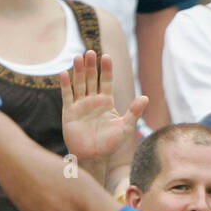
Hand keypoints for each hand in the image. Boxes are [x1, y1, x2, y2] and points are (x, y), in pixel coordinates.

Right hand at [60, 50, 147, 169]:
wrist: (93, 157)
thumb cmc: (109, 144)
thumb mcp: (124, 127)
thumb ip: (134, 112)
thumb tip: (146, 98)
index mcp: (106, 102)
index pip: (107, 81)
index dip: (106, 69)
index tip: (106, 57)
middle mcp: (92, 100)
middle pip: (92, 79)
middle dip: (91, 66)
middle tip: (90, 52)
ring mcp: (80, 105)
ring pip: (79, 84)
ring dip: (78, 71)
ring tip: (79, 57)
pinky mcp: (69, 112)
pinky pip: (67, 96)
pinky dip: (65, 85)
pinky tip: (65, 73)